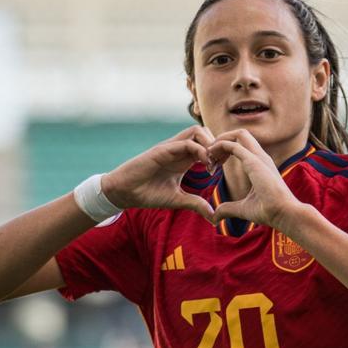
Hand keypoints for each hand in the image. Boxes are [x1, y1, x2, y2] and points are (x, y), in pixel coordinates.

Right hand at [101, 126, 215, 221]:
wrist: (125, 192)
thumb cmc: (148, 193)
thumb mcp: (177, 200)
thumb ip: (195, 204)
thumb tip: (213, 216)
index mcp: (184, 158)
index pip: (206, 144)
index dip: (218, 152)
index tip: (223, 167)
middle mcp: (179, 150)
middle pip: (205, 132)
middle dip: (217, 144)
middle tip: (221, 163)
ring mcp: (171, 148)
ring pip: (197, 131)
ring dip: (210, 144)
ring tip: (213, 163)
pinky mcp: (162, 150)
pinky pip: (186, 143)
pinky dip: (200, 151)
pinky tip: (205, 166)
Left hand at [207, 130, 305, 232]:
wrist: (284, 213)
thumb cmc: (269, 212)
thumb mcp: (243, 209)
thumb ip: (228, 209)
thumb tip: (215, 216)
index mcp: (260, 164)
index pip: (242, 145)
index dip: (225, 151)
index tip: (214, 165)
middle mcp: (260, 156)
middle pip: (240, 134)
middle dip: (222, 140)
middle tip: (209, 156)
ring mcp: (258, 157)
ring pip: (238, 134)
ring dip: (220, 140)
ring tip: (208, 154)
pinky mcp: (254, 161)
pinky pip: (233, 145)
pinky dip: (219, 146)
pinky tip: (210, 156)